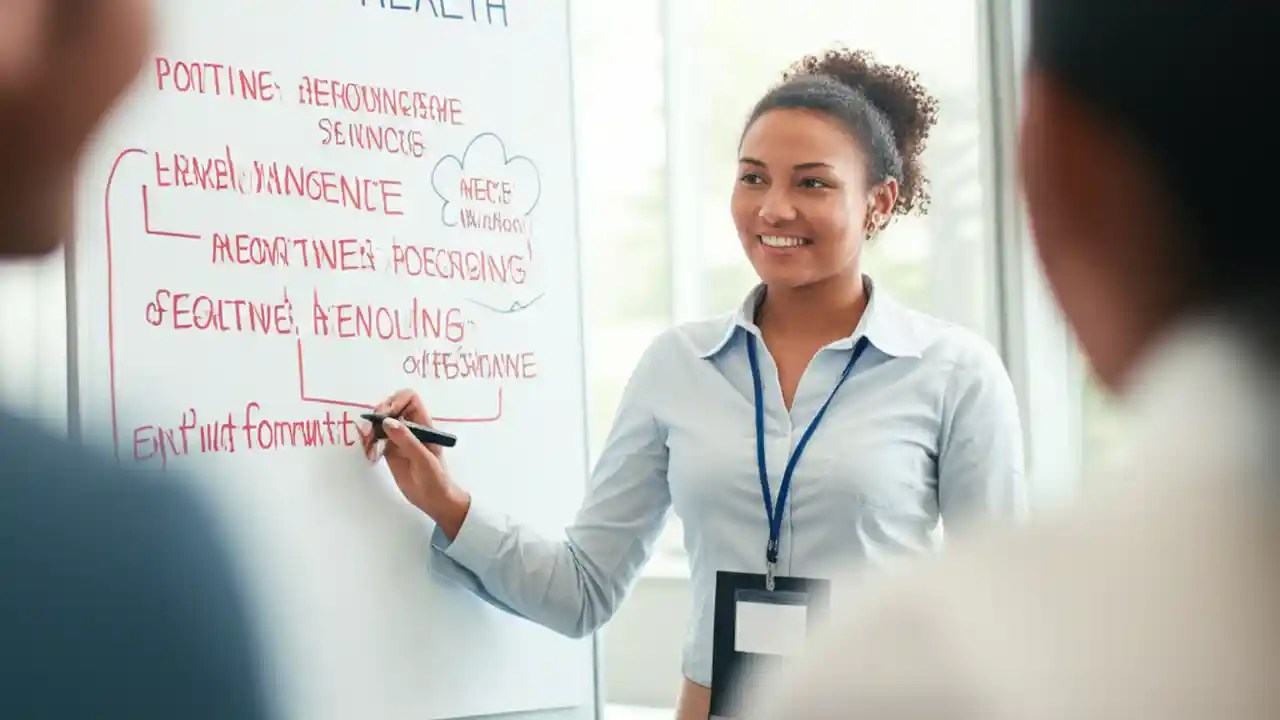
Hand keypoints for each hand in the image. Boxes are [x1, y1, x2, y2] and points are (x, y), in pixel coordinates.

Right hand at [358, 389, 469, 537]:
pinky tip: (371, 456)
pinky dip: (368, 444)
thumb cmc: (436, 479)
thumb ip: (407, 440)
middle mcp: (410, 428)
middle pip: (389, 408)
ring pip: (379, 424)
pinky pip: (374, 440)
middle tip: (368, 431)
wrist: (434, 500)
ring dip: (369, 431)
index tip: (385, 414)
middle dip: (377, 416)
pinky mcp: (389, 451)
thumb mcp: (423, 459)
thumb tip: (387, 422)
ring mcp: (398, 439)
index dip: (396, 401)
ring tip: (367, 445)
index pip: (409, 399)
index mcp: (423, 424)